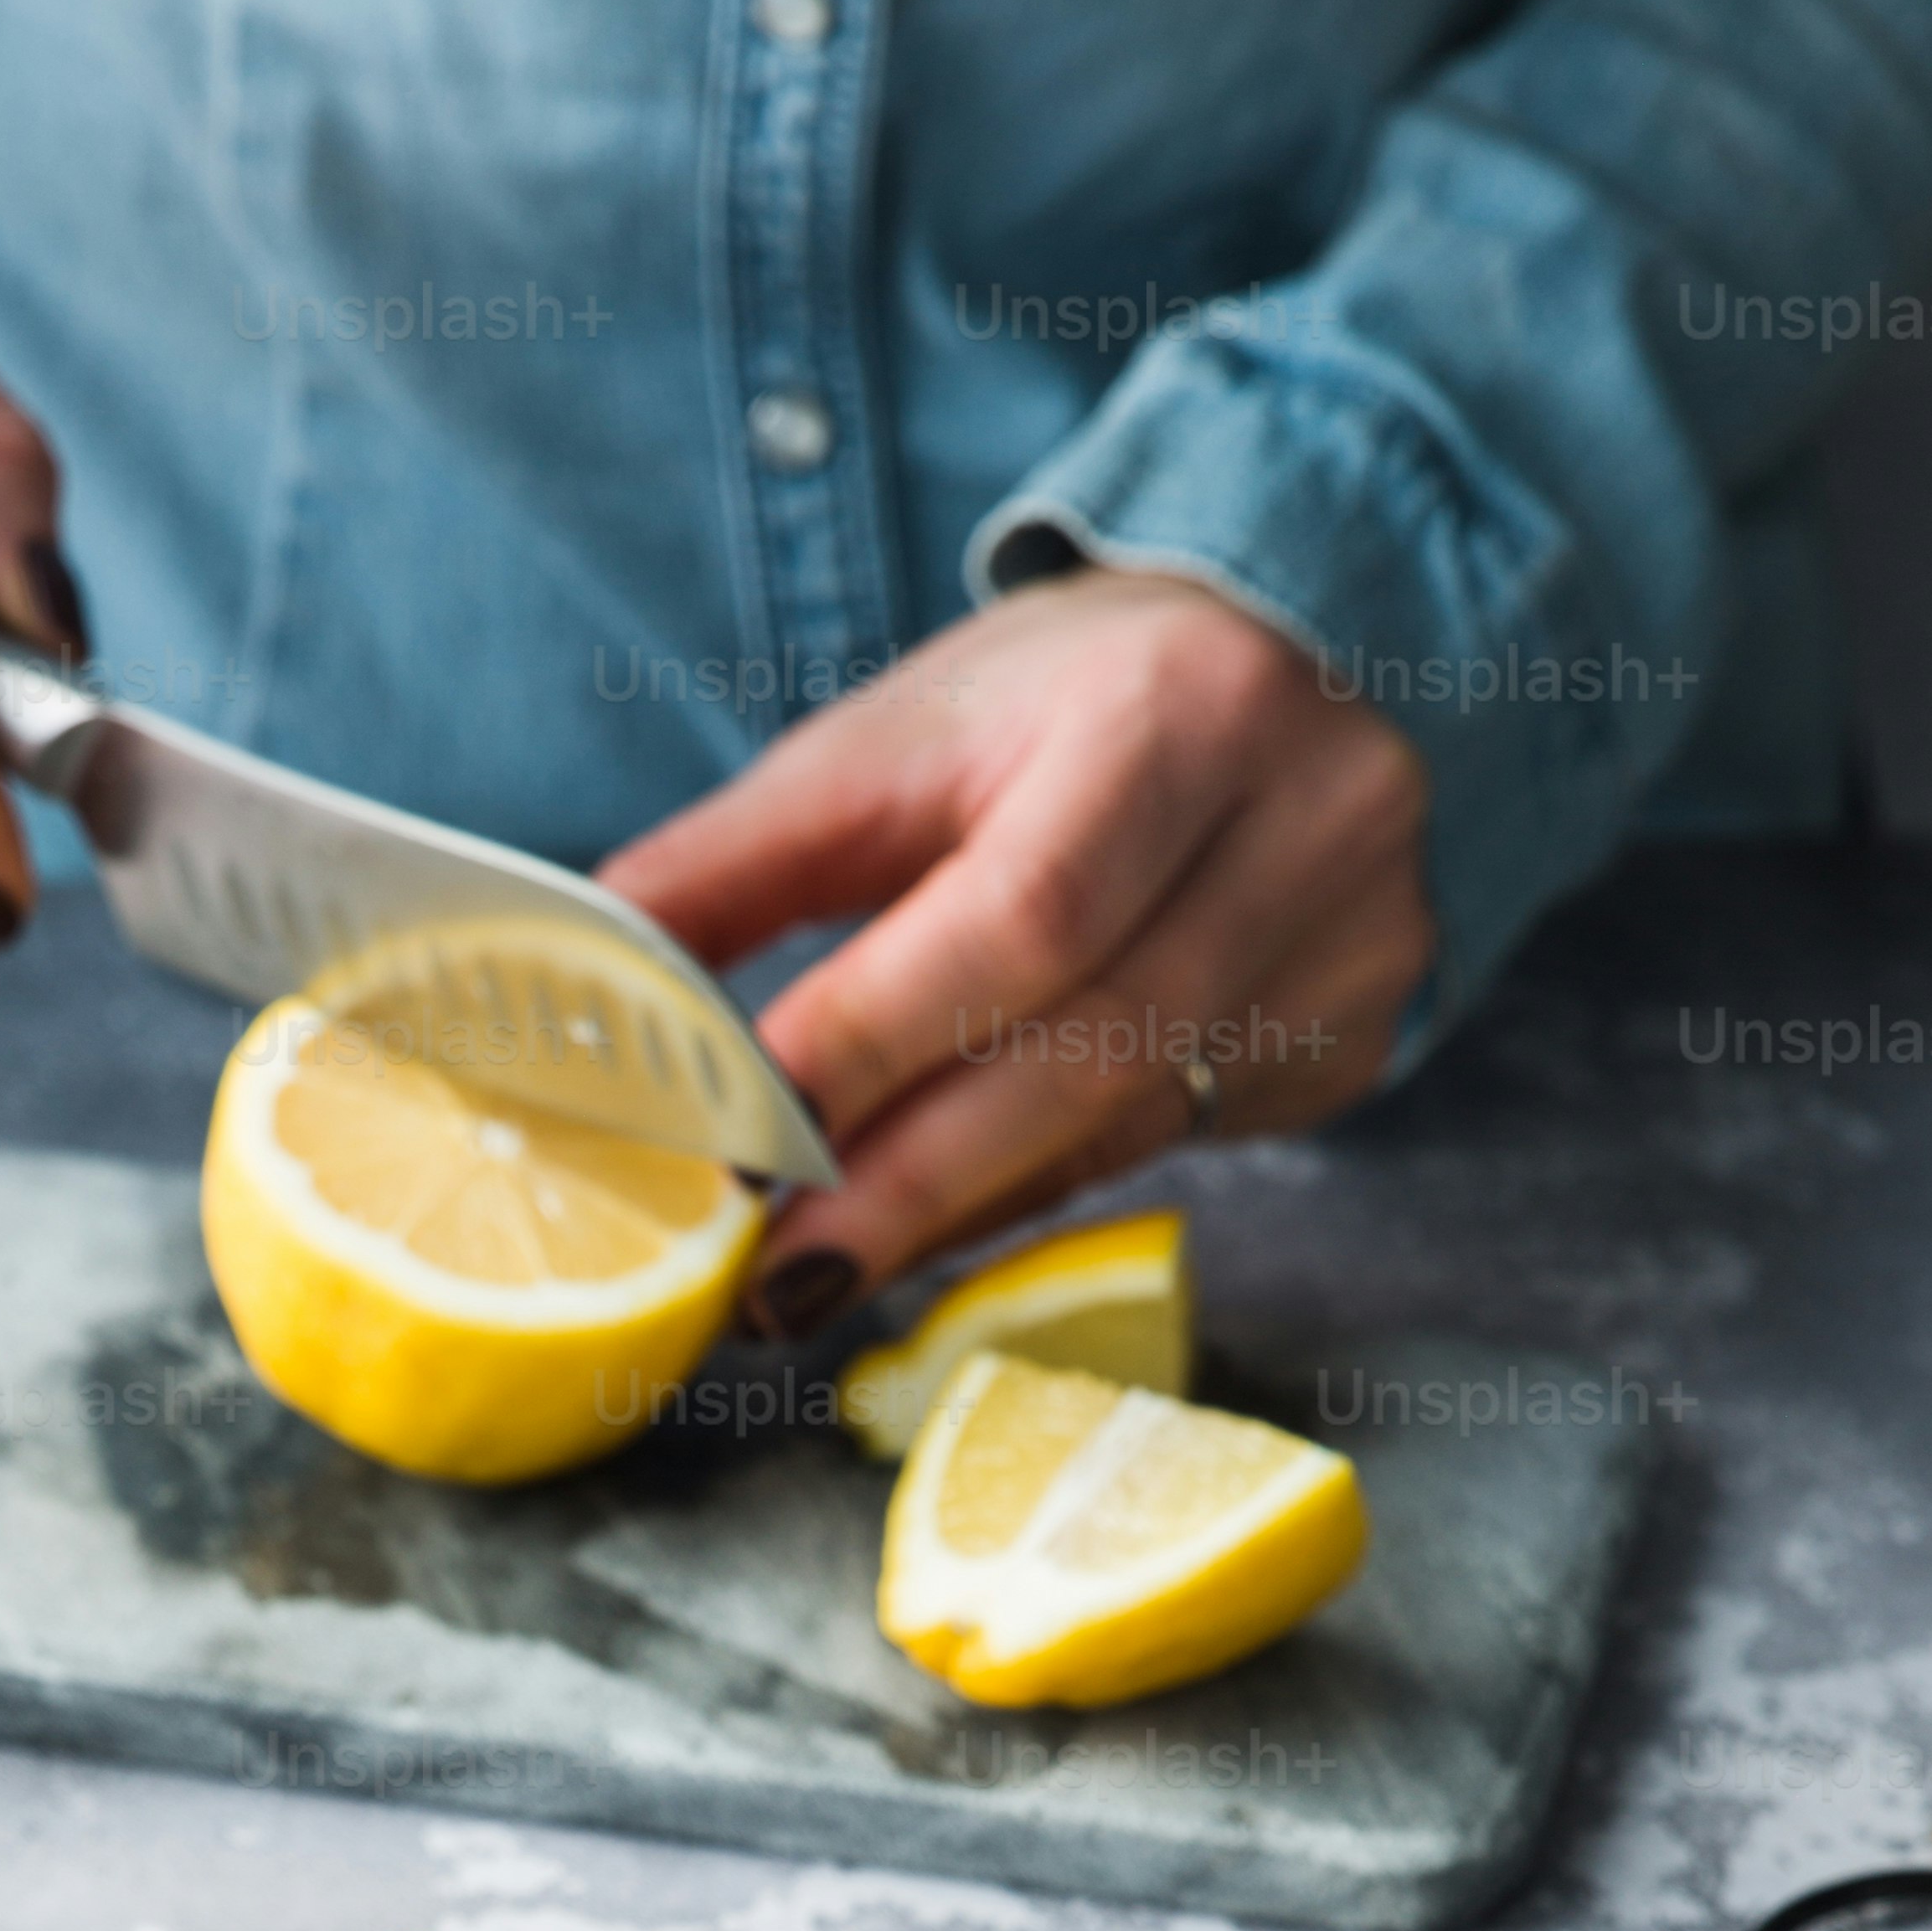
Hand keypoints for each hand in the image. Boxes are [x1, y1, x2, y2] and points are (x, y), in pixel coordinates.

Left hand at [602, 568, 1433, 1327]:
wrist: (1303, 646)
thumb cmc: (1062, 702)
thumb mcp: (893, 741)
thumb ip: (734, 867)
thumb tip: (571, 993)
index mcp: (1174, 713)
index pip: (1021, 917)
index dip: (871, 1045)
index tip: (738, 1149)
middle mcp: (1302, 824)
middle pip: (1085, 1053)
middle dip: (907, 1183)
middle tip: (770, 1284)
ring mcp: (1354, 940)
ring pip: (1129, 1125)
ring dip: (958, 1212)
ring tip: (818, 1275)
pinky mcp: (1360, 1027)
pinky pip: (1174, 1147)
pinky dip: (1037, 1190)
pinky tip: (943, 1222)